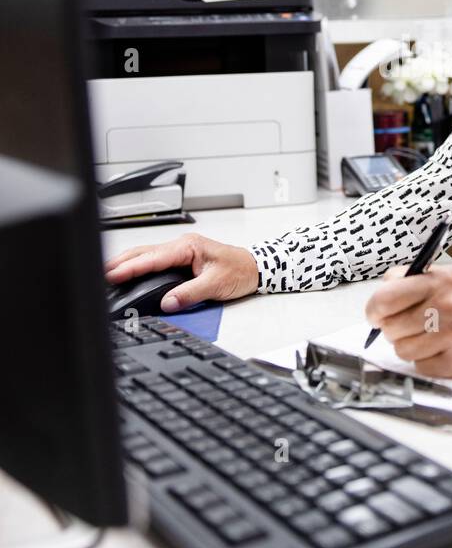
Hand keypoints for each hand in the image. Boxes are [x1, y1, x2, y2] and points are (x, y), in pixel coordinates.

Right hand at [103, 231, 259, 310]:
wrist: (255, 268)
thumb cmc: (239, 271)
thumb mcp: (216, 285)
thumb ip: (190, 294)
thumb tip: (167, 302)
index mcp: (188, 247)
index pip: (153, 257)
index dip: (131, 267)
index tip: (113, 274)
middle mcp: (182, 245)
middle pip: (144, 252)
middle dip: (121, 261)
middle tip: (100, 272)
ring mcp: (181, 250)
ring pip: (147, 254)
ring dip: (127, 262)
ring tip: (107, 272)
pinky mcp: (181, 258)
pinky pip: (155, 259)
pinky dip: (138, 264)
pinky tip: (129, 271)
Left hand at [364, 264, 451, 377]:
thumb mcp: (447, 276)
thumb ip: (411, 280)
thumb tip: (380, 297)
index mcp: (437, 282)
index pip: (385, 299)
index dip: (374, 310)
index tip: (376, 315)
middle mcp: (444, 308)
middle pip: (391, 329)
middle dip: (394, 329)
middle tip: (409, 325)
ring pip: (403, 350)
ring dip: (411, 346)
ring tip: (429, 336)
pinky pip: (421, 367)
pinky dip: (426, 361)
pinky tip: (442, 348)